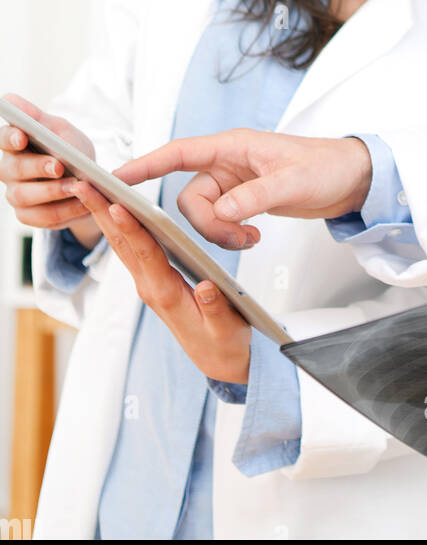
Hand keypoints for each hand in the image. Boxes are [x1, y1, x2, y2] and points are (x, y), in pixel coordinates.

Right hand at [0, 92, 101, 248]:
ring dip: (53, 192)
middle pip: (14, 170)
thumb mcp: (60, 130)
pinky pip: (42, 217)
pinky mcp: (28, 215)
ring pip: (26, 196)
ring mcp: (15, 194)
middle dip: (37, 167)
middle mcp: (8, 170)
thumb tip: (10, 99)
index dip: (10, 138)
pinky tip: (81, 204)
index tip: (22, 137)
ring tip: (77, 186)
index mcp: (13, 144)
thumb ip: (38, 118)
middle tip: (59, 166)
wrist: (86, 178)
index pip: (3, 138)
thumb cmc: (68, 148)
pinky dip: (64, 211)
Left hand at [67, 178, 250, 383]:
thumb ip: (216, 309)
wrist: (217, 361)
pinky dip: (115, 225)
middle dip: (100, 212)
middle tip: (81, 183)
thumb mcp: (227, 330)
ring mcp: (147, 283)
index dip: (131, 229)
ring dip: (101, 215)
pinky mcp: (150, 279)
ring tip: (86, 186)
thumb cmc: (225, 342)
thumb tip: (207, 287)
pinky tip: (108, 206)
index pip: (145, 255)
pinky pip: (128, 248)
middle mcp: (149, 287)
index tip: (115, 205)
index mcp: (166, 294)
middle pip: (121, 244)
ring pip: (120, 244)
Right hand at [113, 129, 372, 248]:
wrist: (352, 179)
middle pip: (189, 197)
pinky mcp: (241, 200)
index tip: (114, 179)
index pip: (178, 153)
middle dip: (206, 224)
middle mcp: (226, 162)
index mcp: (232, 146)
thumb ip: (254, 197)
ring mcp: (233, 182)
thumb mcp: (292, 183)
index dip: (145, 165)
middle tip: (240, 238)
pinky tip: (254, 237)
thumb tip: (221, 213)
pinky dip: (230, 235)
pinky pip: (218, 221)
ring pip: (202, 214)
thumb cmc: (326, 167)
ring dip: (220, 234)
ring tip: (252, 239)